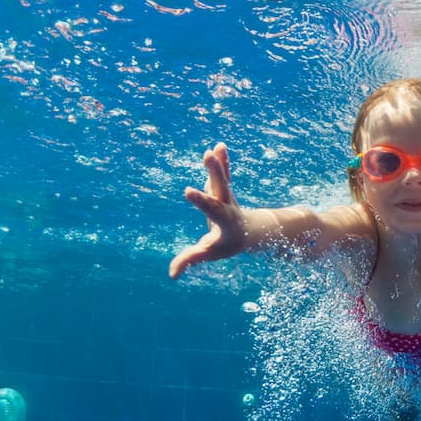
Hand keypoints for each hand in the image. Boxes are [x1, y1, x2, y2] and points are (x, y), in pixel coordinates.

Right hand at [169, 143, 247, 277]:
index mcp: (224, 221)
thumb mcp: (209, 253)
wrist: (247, 232)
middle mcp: (228, 205)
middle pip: (222, 188)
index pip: (212, 210)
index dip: (201, 201)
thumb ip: (191, 261)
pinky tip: (220, 146)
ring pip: (223, 178)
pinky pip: (224, 173)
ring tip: (214, 148)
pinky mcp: (225, 188)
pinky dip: (222, 160)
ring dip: (218, 163)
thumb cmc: (225, 244)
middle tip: (208, 157)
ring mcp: (228, 195)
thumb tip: (172, 275)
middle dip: (216, 173)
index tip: (188, 191)